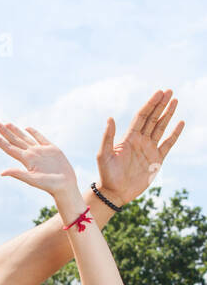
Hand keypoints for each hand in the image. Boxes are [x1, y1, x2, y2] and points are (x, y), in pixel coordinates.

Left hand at [0, 124, 79, 204]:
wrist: (65, 184)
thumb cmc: (49, 184)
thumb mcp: (32, 180)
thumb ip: (18, 174)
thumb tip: (2, 173)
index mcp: (26, 160)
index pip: (10, 148)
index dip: (0, 142)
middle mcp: (31, 154)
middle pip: (15, 140)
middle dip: (5, 132)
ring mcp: (40, 151)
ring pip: (25, 138)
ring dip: (16, 131)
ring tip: (7, 123)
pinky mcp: (51, 149)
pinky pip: (40, 138)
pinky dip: (34, 132)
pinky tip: (27, 128)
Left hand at [96, 89, 184, 206]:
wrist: (115, 192)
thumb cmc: (106, 174)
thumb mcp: (104, 155)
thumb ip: (108, 137)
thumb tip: (110, 118)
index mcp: (129, 138)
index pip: (142, 117)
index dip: (150, 104)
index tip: (159, 92)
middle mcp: (140, 141)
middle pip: (153, 119)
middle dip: (161, 105)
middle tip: (169, 91)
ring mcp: (149, 149)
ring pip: (161, 127)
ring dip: (168, 114)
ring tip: (174, 100)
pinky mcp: (157, 160)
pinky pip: (168, 143)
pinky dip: (174, 133)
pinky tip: (180, 122)